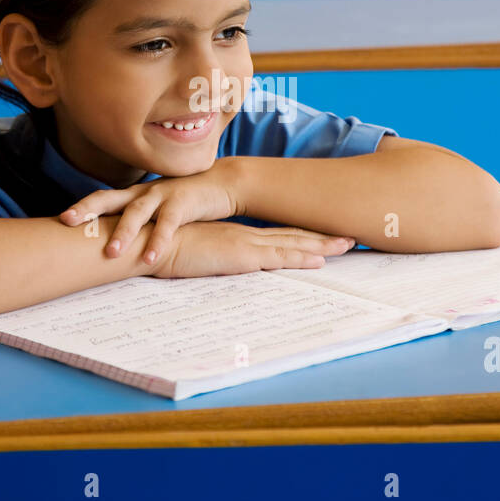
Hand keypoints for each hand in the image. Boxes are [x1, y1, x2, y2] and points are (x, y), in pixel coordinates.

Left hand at [59, 159, 245, 264]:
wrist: (223, 183)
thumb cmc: (186, 200)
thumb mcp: (158, 209)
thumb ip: (138, 221)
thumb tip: (114, 241)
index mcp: (134, 194)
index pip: (102, 198)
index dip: (82, 206)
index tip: (60, 218)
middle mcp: (143, 192)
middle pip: (109, 197)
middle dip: (87, 209)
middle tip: (67, 221)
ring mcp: (163, 195)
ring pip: (136, 212)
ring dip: (123, 233)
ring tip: (111, 254)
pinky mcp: (183, 203)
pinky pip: (168, 225)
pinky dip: (157, 242)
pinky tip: (150, 259)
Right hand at [151, 221, 356, 278]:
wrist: (149, 242)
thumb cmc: (164, 248)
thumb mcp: (193, 254)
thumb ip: (209, 258)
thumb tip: (216, 266)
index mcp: (236, 235)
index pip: (277, 234)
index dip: (303, 235)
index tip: (324, 235)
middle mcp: (245, 235)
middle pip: (293, 235)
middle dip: (323, 237)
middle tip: (351, 236)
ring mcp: (244, 244)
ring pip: (293, 244)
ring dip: (322, 245)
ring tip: (348, 244)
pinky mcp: (239, 255)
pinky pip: (277, 258)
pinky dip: (301, 258)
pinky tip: (320, 260)